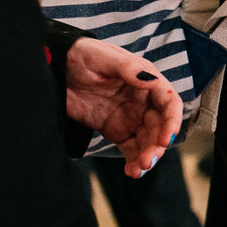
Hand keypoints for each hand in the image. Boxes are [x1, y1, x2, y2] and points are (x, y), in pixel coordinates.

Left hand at [64, 38, 181, 178]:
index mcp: (145, 80)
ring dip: (147, 156)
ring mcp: (130, 117)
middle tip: (147, 160)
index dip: (172, 120)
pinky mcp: (116, 130)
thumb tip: (151, 80)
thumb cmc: (81, 55)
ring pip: (147, 141)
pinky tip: (131, 171)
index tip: (166, 137)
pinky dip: (133, 161)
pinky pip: (130, 149)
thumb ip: (129, 68)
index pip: (169, 102)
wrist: (54, 68)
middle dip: (157, 145)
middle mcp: (142, 101)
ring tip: (138, 170)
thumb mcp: (103, 57)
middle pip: (160, 126)